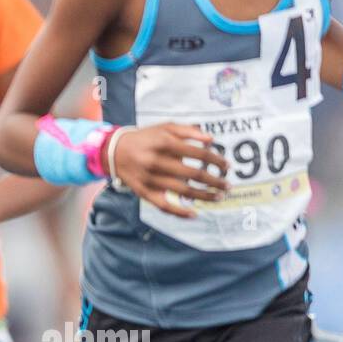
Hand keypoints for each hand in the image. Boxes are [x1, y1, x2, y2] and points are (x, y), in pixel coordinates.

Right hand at [113, 123, 229, 218]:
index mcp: (164, 143)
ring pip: (183, 191)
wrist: (114, 151)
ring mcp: (150, 178)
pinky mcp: (144, 192)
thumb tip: (211, 140)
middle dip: (215, 181)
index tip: (226, 166)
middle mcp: (157, 161)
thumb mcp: (165, 127)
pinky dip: (180, 212)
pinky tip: (194, 214)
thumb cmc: (146, 138)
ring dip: (204, 196)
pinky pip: (164, 206)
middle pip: (193, 174)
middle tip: (228, 185)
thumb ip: (188, 130)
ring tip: (219, 197)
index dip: (216, 160)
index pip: (198, 154)